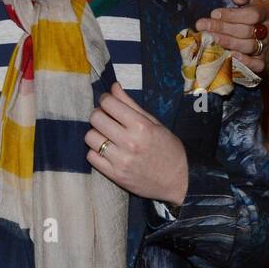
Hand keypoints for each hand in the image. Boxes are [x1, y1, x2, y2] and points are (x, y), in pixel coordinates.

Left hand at [86, 82, 187, 205]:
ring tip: (107, 135)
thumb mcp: (154, 123)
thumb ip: (131, 105)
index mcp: (141, 126)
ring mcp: (120, 160)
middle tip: (107, 118)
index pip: (109, 104)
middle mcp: (129, 142)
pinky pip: (91, 157)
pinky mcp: (115, 175)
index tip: (108, 102)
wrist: (178, 181)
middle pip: (96, 119)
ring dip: (96, 133)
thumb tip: (113, 87)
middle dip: (99, 115)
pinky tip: (107, 150)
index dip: (106, 99)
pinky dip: (96, 151)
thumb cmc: (168, 149)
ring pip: (90, 137)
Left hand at [194, 0, 268, 73]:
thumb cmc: (233, 3)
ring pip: (249, 46)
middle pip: (247, 31)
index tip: (213, 13)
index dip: (232, 15)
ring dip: (227, 42)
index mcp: (265, 11)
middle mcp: (268, 29)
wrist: (229, 20)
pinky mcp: (259, 60)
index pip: (252, 15)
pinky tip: (229, 55)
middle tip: (202, 26)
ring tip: (209, 38)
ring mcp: (265, 46)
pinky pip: (257, 65)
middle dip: (222, 28)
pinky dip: (244, 61)